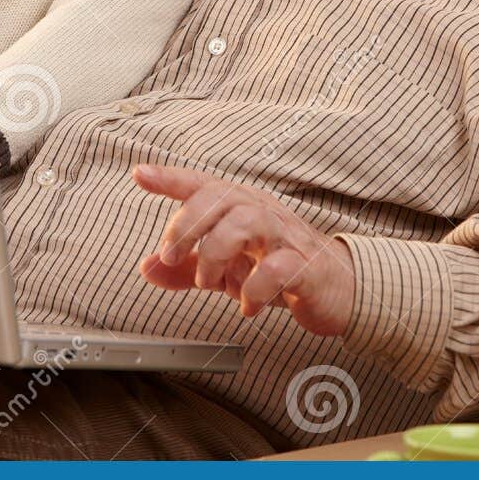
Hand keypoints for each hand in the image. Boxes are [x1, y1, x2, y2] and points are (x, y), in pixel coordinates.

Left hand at [133, 163, 354, 335]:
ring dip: (216, 253)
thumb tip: (147, 268)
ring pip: (248, 222)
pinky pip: (279, 268)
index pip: (203, 185)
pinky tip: (247, 305)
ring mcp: (286, 237)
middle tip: (171, 256)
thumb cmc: (278, 269)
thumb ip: (187, 268)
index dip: (171, 179)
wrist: (338, 289)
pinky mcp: (307, 267)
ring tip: (208, 283)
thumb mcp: (226, 269)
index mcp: (240, 209)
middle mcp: (262, 214)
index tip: (140, 175)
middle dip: (187, 225)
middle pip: (220, 197)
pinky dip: (254, 289)